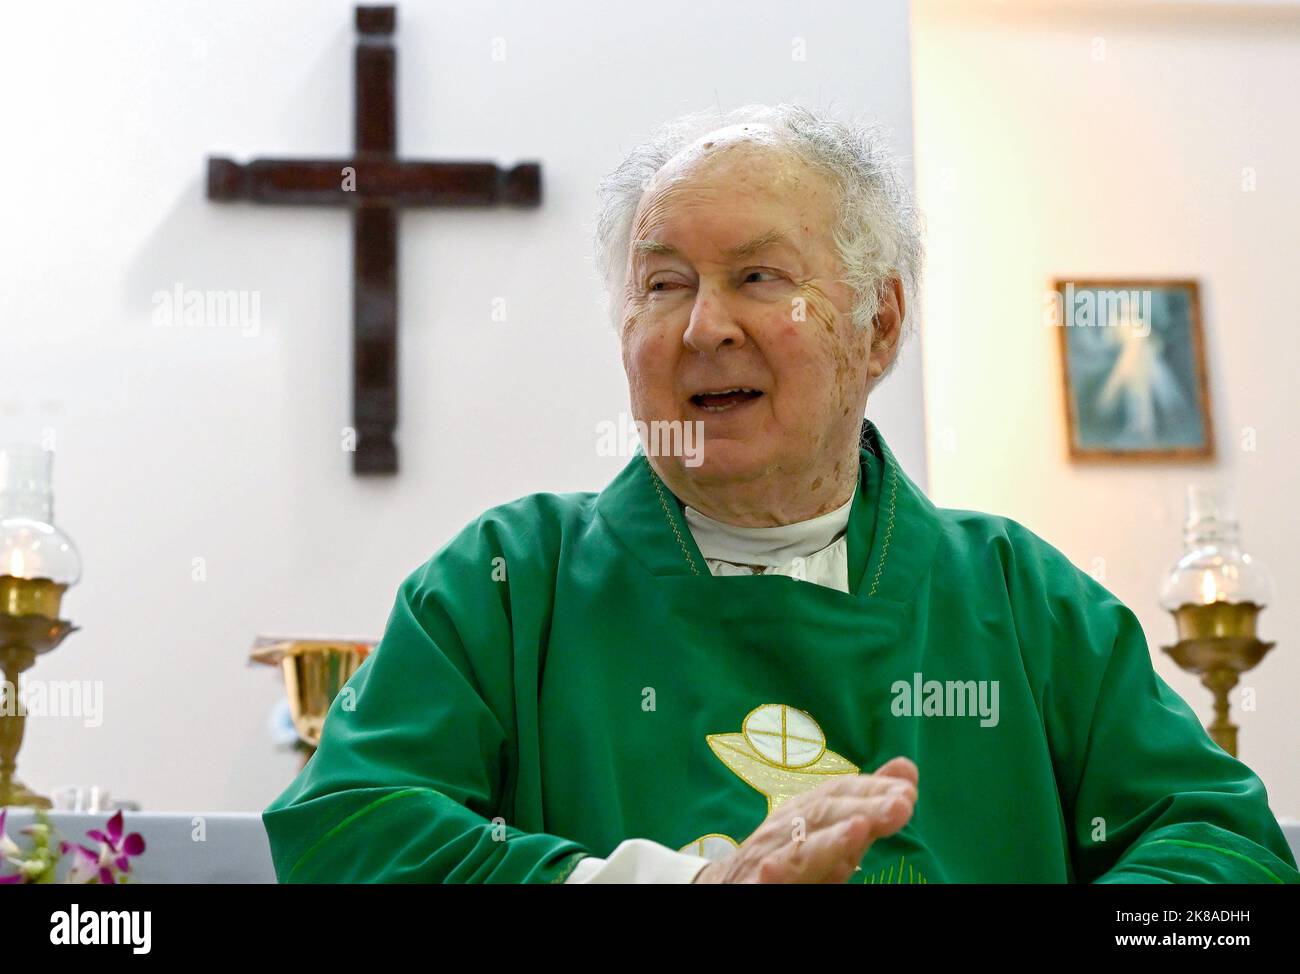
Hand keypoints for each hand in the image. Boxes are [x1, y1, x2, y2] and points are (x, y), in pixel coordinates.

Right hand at [692, 756, 917, 883]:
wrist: (725, 884)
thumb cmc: (789, 857)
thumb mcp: (830, 831)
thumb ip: (866, 806)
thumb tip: (906, 769)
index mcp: (804, 815)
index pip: (838, 794)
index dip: (871, 790)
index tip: (907, 792)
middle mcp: (783, 831)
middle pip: (821, 816)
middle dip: (861, 808)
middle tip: (901, 805)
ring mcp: (765, 859)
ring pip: (795, 850)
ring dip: (825, 840)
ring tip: (859, 830)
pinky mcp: (750, 887)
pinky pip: (763, 879)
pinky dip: (771, 872)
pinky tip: (778, 871)